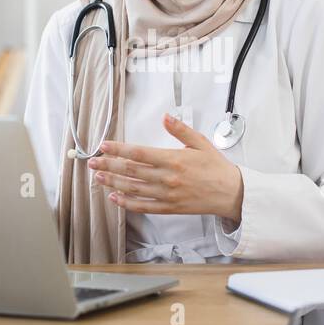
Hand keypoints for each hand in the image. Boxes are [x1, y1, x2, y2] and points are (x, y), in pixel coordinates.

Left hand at [88, 113, 244, 224]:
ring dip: (113, 183)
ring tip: (98, 177)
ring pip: (133, 189)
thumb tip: (166, 116)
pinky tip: (115, 197)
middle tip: (92, 162)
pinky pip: (143, 206)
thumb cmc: (216, 167)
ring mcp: (167, 195)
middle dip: (109, 165)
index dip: (118, 149)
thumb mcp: (201, 143)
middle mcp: (167, 178)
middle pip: (131, 171)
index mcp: (173, 159)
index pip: (139, 153)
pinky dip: (127, 203)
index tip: (104, 146)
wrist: (231, 193)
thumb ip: (181, 130)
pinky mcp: (169, 208)